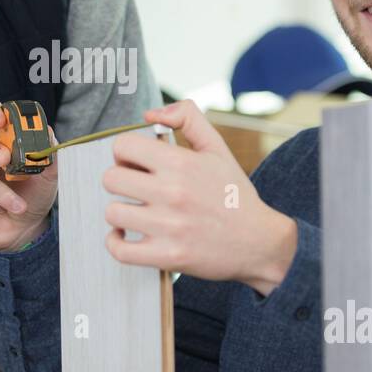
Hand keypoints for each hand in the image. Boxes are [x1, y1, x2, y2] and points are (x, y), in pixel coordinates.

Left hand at [102, 100, 297, 294]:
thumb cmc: (234, 195)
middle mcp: (173, 193)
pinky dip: (114, 242)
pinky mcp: (167, 256)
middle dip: (119, 180)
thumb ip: (188, 118)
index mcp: (182, 163)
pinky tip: (125, 235)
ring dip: (120, 212)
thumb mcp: (217, 148)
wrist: (260, 242)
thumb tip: (151, 114)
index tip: (134, 162)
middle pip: (111, 179)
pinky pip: (119, 250)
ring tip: (136, 212)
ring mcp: (169, 227)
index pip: (123, 145)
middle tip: (135, 187)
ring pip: (112, 213)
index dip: (124, 152)